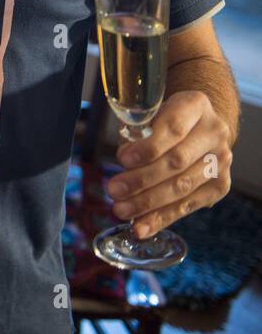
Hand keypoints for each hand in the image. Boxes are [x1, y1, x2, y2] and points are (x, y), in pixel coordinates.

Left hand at [106, 90, 232, 238]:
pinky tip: (141, 227)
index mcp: (196, 106)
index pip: (173, 128)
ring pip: (182, 186)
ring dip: (148, 203)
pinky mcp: (220, 186)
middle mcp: (214, 133)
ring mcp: (221, 161)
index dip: (147, 147)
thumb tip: (124, 160)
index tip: (121, 159)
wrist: (198, 125)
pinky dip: (161, 218)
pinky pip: (188, 206)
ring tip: (120, 210)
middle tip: (113, 190)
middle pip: (176, 161)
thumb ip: (137, 131)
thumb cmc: (164, 119)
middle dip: (141, 179)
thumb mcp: (150, 113)